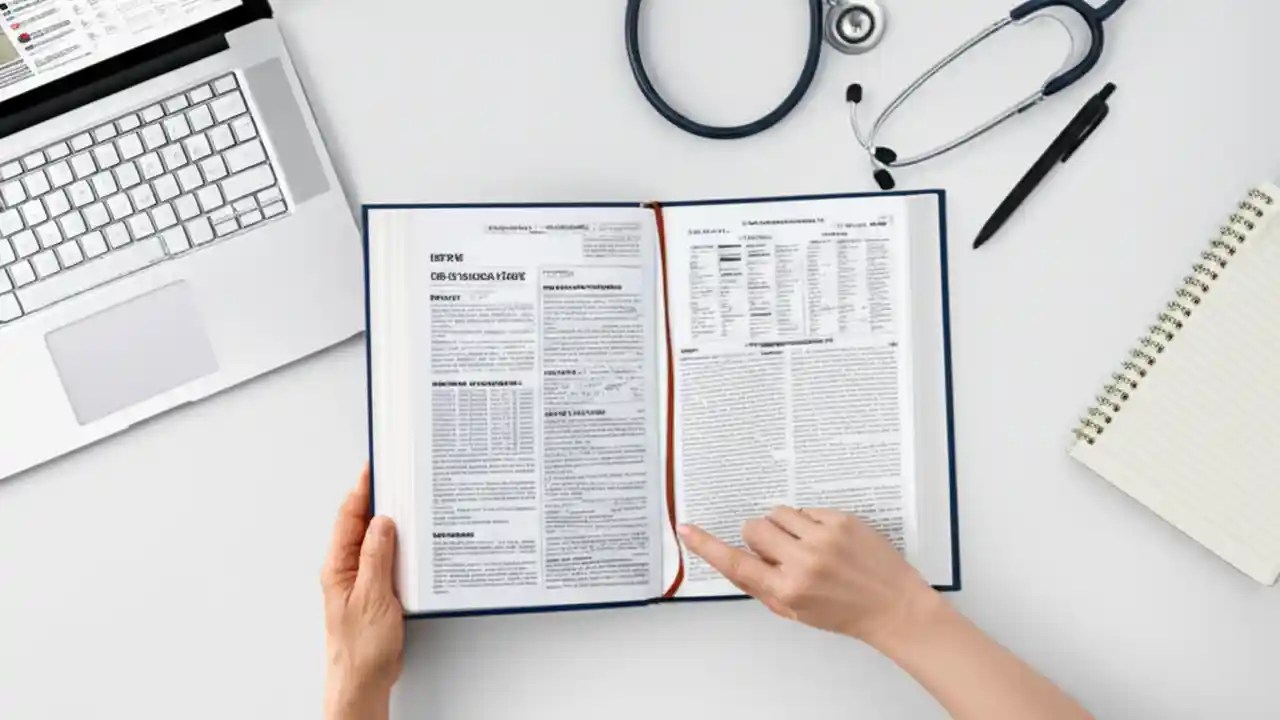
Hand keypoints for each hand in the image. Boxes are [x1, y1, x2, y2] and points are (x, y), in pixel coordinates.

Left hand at [321, 467, 403, 719]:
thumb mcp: (373, 596)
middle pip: (362, 522)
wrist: (364, 680)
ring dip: (392, 521)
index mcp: (338, 565)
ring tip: (409, 500)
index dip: (362, 489)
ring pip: (377, 539)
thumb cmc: (361, 647)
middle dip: (379, 497)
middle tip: (398, 475)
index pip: (349, 516)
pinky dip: (400, 544)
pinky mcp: (377, 589)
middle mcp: (347, 568)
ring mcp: (362, 577)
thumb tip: (383, 521)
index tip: (374, 466)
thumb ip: (377, 556)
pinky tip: (413, 540)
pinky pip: (387, 557)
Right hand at [682, 508, 1093, 719]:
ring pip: (778, 513)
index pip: (735, 564)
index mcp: (786, 591)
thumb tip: (738, 557)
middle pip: (754, 528)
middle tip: (779, 550)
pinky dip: (810, 522)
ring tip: (808, 544)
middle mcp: (802, 563)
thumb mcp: (796, 612)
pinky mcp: (842, 521)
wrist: (895, 607)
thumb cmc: (845, 613)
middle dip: (760, 536)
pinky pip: (807, 509)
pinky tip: (829, 540)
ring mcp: (823, 538)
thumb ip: (763, 586)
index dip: (706, 545)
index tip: (686, 529)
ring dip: (785, 526)